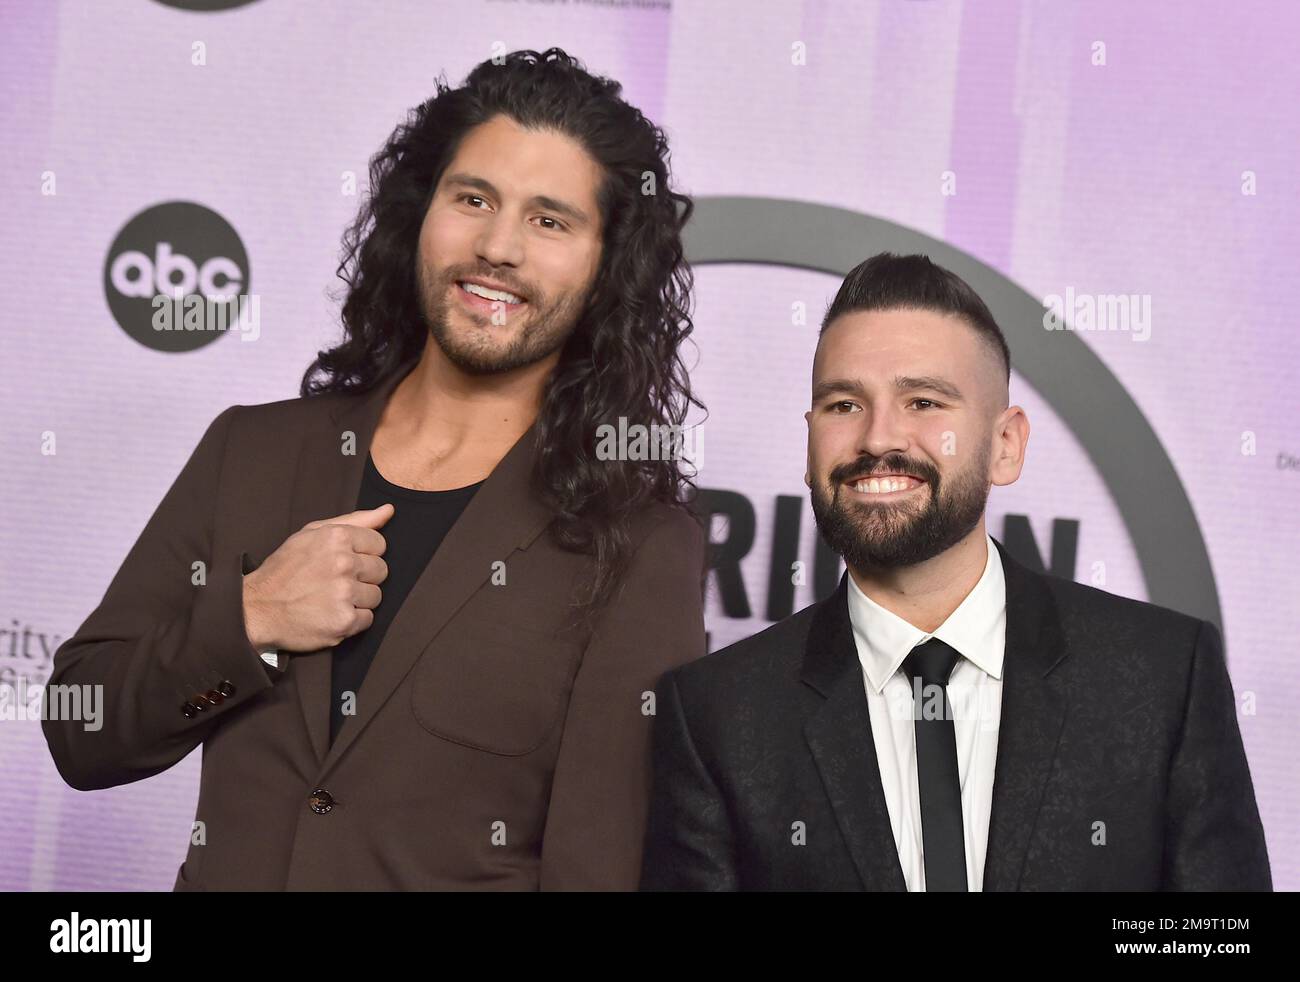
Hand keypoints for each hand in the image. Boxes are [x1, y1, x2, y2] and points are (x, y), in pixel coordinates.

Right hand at [242, 504, 392, 652]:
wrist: (257, 608)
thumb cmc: (286, 569)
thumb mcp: (312, 534)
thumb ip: (355, 520)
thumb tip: (389, 510)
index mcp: (337, 538)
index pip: (379, 543)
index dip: (363, 553)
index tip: (344, 561)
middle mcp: (343, 563)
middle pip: (381, 570)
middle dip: (363, 576)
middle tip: (336, 581)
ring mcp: (344, 593)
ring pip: (376, 596)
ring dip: (358, 599)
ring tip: (332, 598)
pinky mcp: (344, 621)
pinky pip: (368, 619)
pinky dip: (352, 620)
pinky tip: (331, 614)